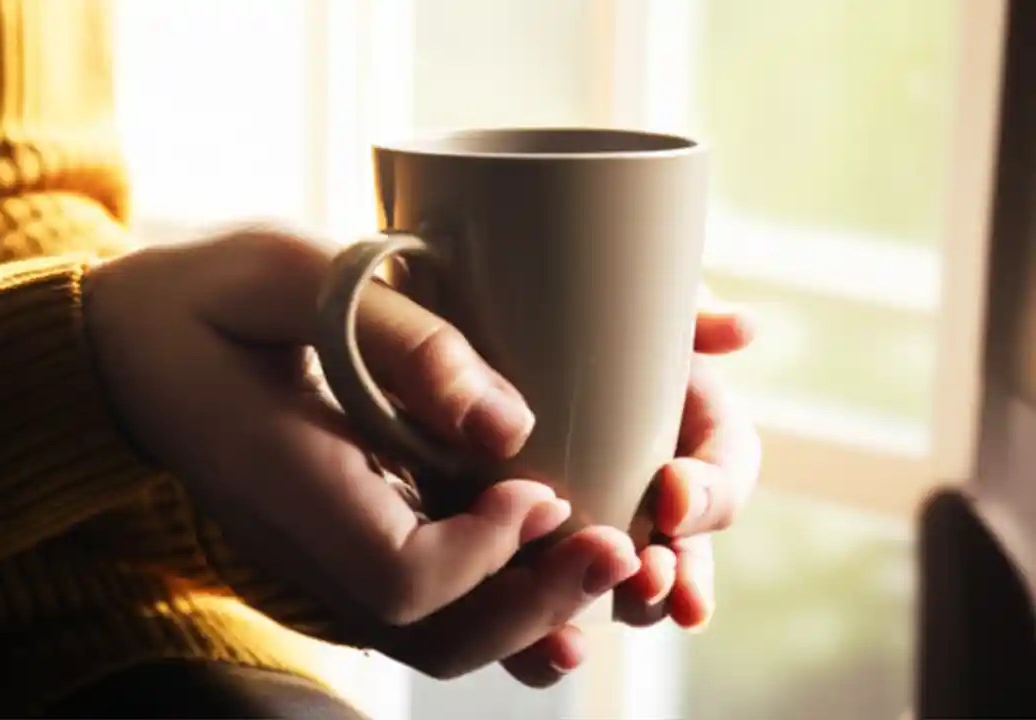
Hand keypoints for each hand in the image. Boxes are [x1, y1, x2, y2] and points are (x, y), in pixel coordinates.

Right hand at [82, 226, 642, 679]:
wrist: (132, 346)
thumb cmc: (211, 292)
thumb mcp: (292, 269)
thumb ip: (399, 336)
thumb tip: (510, 424)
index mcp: (282, 475)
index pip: (398, 575)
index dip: (486, 550)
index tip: (539, 486)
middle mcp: (300, 542)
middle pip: (432, 634)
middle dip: (537, 605)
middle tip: (618, 549)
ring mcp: (316, 557)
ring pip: (434, 638)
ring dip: (530, 613)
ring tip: (606, 558)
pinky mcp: (335, 546)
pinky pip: (424, 606)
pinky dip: (499, 595)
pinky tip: (552, 553)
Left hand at [500, 290, 760, 687]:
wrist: (447, 299)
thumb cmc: (536, 283)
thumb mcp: (609, 285)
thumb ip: (673, 303)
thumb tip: (743, 328)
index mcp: (676, 406)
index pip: (726, 459)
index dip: (716, 488)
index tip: (674, 495)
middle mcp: (643, 465)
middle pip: (687, 537)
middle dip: (683, 569)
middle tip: (658, 579)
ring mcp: (591, 503)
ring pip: (632, 573)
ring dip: (639, 599)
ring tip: (623, 605)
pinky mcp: (527, 530)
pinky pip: (557, 587)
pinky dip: (564, 620)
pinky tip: (559, 644)